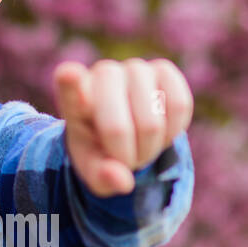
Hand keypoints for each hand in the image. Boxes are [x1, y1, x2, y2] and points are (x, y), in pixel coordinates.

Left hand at [53, 58, 193, 197]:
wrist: (126, 133)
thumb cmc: (102, 149)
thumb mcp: (94, 170)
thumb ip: (101, 177)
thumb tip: (119, 178)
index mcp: (73, 99)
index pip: (68, 86)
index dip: (70, 81)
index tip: (68, 75)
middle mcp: (102, 75)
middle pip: (117, 127)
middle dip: (126, 156)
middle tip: (126, 159)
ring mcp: (133, 68)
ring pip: (152, 122)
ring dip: (151, 146)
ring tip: (142, 145)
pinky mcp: (163, 69)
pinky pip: (179, 105)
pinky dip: (174, 129)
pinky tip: (162, 130)